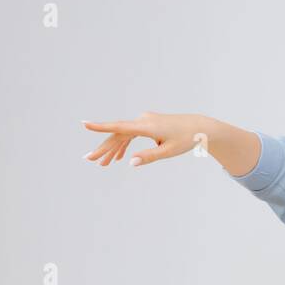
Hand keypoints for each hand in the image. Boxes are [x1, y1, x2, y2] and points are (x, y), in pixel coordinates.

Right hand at [81, 112, 210, 166]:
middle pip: (118, 134)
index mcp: (147, 126)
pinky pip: (131, 134)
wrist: (199, 127)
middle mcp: (143, 120)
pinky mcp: (148, 124)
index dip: (101, 127)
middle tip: (89, 159)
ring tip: (102, 164)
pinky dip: (124, 145)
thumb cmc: (186, 139)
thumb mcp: (168, 151)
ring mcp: (145, 121)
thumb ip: (148, 157)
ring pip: (123, 135)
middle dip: (103, 148)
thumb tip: (130, 162)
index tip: (84, 124)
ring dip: (113, 149)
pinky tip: (117, 157)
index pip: (119, 127)